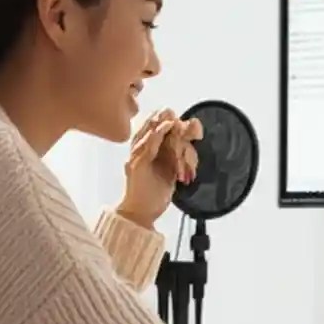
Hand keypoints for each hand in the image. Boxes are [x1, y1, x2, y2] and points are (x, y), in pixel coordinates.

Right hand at [116, 109, 203, 227]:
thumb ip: (177, 157)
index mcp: (145, 154)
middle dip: (156, 119)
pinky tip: (162, 129)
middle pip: (145, 131)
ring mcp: (135, 160)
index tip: (171, 113)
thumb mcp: (172, 171)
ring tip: (167, 115)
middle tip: (168, 109)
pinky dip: (154, 137)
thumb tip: (188, 143)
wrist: (142, 214)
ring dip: (156, 124)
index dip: (160, 122)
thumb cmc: (155, 194)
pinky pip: (145, 149)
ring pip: (144, 137)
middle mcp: (137, 155)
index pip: (151, 133)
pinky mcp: (136, 168)